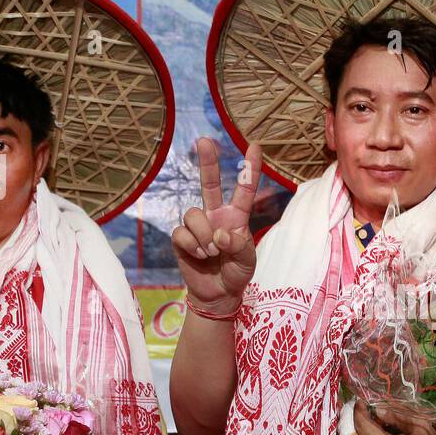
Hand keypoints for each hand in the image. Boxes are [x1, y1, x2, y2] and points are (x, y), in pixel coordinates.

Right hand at [171, 137, 260, 314]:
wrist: (218, 294)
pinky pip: (181, 232)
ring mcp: (197, 225)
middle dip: (207, 161)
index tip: (254, 146)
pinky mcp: (181, 238)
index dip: (249, 168)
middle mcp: (215, 215)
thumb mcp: (247, 261)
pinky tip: (198, 256)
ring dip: (203, 236)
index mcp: (236, 217)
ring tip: (211, 253)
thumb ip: (238, 245)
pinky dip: (191, 246)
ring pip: (193, 214)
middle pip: (209, 183)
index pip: (244, 189)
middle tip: (204, 140)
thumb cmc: (236, 273)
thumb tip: (218, 234)